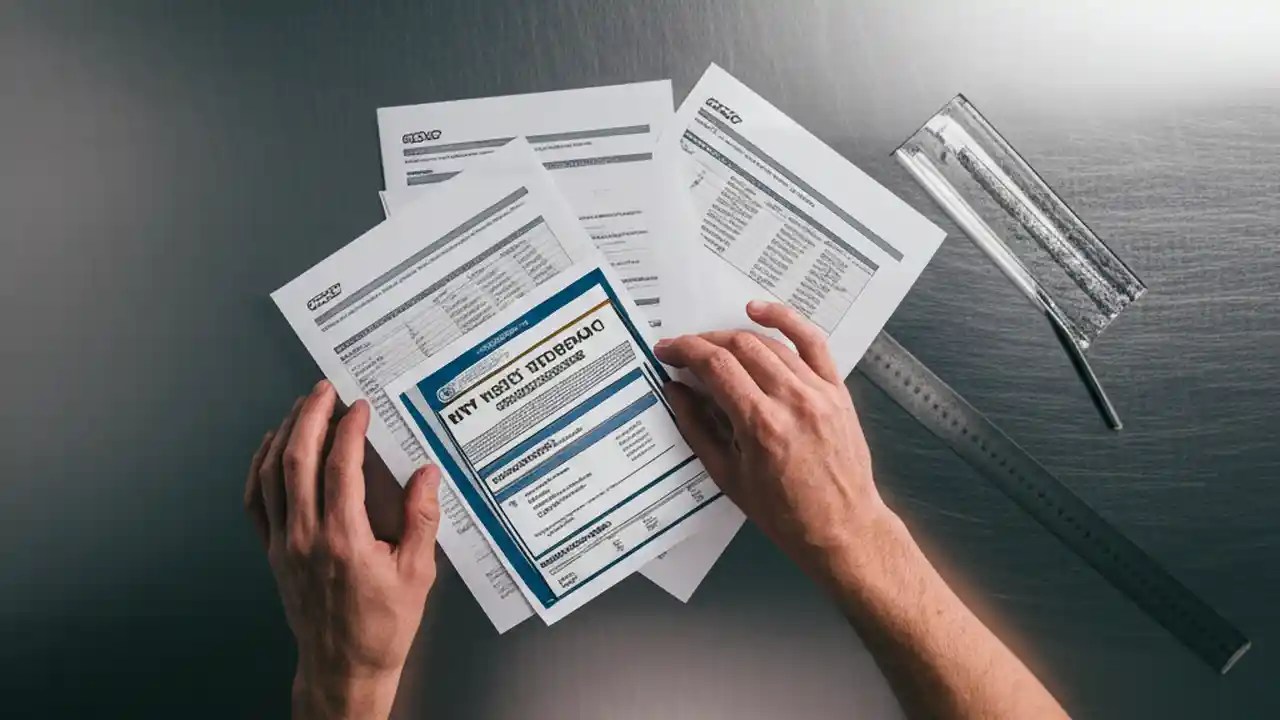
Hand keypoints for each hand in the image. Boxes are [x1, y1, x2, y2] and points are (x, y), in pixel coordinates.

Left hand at [244, 380, 440, 719]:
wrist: (344, 667)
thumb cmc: (383, 626)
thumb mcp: (417, 574)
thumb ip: (421, 519)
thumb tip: (427, 475)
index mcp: (344, 540)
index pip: (339, 468)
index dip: (348, 430)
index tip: (360, 407)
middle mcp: (306, 538)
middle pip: (296, 460)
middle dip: (309, 416)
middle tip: (324, 390)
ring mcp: (284, 544)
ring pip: (270, 475)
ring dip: (285, 435)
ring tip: (302, 408)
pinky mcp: (273, 553)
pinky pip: (255, 501)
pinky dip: (259, 468)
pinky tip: (271, 449)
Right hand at [654, 301, 888, 579]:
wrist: (842, 529)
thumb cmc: (784, 514)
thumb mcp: (728, 477)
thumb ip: (698, 428)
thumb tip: (675, 390)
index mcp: (761, 425)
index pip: (716, 366)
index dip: (685, 350)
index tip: (667, 351)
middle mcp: (791, 401)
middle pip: (739, 348)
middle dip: (704, 342)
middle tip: (684, 351)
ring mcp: (818, 392)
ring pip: (769, 343)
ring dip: (735, 337)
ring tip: (713, 346)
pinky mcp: (836, 391)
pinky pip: (812, 342)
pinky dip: (786, 320)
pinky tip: (759, 311)